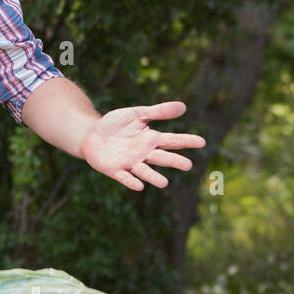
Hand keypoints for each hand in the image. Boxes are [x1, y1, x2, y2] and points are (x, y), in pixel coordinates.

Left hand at [78, 101, 204, 190]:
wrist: (91, 132)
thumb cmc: (116, 124)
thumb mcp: (137, 114)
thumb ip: (158, 111)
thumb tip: (183, 107)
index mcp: (151, 140)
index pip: (172, 140)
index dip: (187, 141)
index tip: (202, 142)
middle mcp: (143, 153)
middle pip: (161, 158)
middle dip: (174, 161)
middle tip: (188, 165)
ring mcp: (129, 162)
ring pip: (144, 171)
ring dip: (153, 177)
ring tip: (164, 183)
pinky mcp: (114, 169)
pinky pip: (124, 177)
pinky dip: (131, 181)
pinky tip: (139, 186)